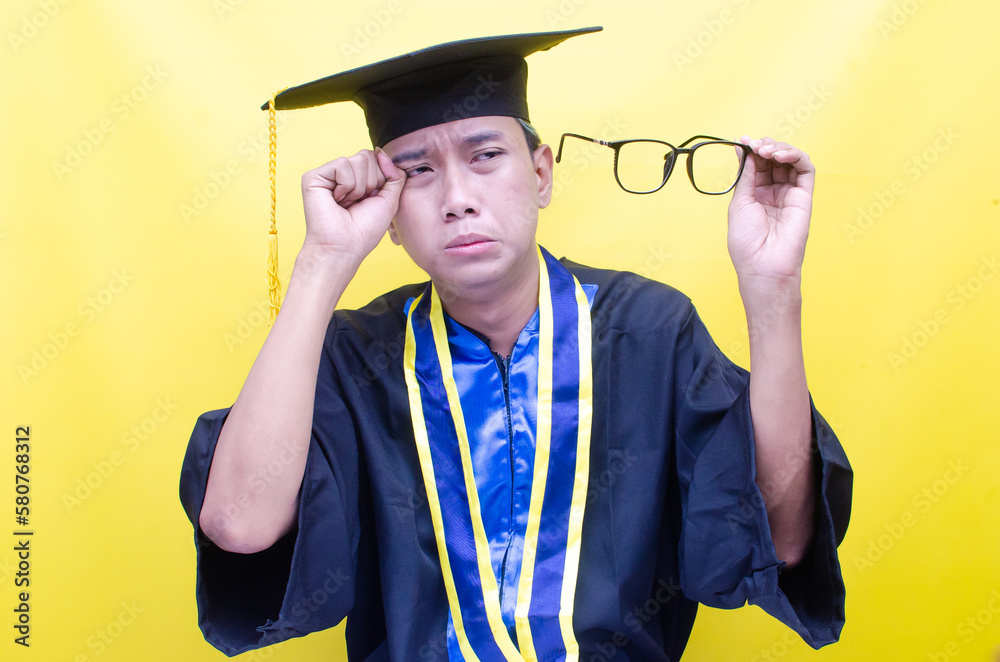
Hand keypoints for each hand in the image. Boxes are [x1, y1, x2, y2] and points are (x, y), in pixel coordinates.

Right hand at [300, 148, 404, 262]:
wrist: (345, 247)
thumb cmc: (364, 230)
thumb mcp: (390, 200)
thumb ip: (394, 175)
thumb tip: (381, 152)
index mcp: (358, 178)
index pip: (376, 158)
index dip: (381, 180)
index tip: (370, 200)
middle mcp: (342, 174)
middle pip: (368, 156)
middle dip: (371, 183)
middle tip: (357, 203)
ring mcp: (327, 174)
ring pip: (358, 159)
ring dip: (359, 187)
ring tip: (346, 203)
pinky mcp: (314, 176)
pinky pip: (343, 164)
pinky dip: (346, 186)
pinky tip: (336, 200)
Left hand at [726, 136, 813, 283]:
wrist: (763, 264)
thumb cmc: (747, 241)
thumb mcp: (740, 202)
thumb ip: (747, 175)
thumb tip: (745, 149)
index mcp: (755, 195)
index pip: (758, 164)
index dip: (752, 150)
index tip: (743, 140)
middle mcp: (774, 192)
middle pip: (774, 159)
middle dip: (764, 146)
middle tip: (755, 144)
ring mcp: (790, 193)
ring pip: (790, 159)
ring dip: (779, 148)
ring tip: (766, 150)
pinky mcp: (805, 196)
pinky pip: (805, 169)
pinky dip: (795, 155)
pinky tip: (780, 155)